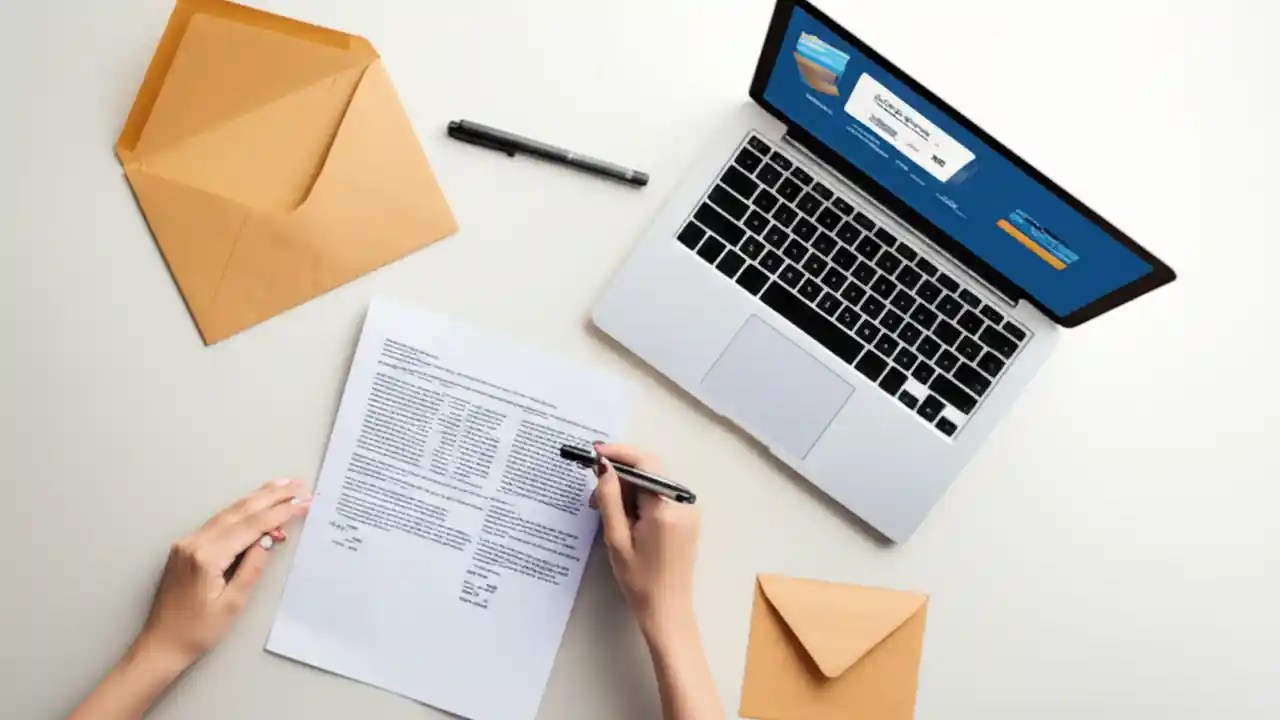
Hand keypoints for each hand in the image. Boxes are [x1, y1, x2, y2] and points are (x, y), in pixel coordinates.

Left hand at [133, 478, 310, 667]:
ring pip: (227, 513)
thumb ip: (252, 568)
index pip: (251, 526)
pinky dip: (240, 512)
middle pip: (239, 511)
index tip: (303, 501)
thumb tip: (269, 540)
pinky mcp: (185, 548)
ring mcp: (187, 543)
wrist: (159, 645)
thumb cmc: (197, 632)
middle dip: (270, 496)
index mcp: (206, 556)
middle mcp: (194, 543)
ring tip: (281, 487)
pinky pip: (217, 523)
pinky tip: (254, 506)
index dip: (280, 512)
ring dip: (256, 499)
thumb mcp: (232, 604)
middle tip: (297, 484)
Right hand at [590, 444, 700, 637]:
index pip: (645, 463)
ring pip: (653, 483)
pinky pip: (661, 497)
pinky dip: (640, 499)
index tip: (595, 453)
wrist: (668, 610)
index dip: (619, 452)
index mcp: (666, 508)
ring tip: (603, 508)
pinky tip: (623, 516)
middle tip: (592, 490)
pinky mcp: (687, 519)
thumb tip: (603, 467)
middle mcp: (683, 503)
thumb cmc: (639, 580)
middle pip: (649, 471)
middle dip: (620, 473)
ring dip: (628, 488)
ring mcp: (688, 511)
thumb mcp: (616, 539)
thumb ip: (610, 499)